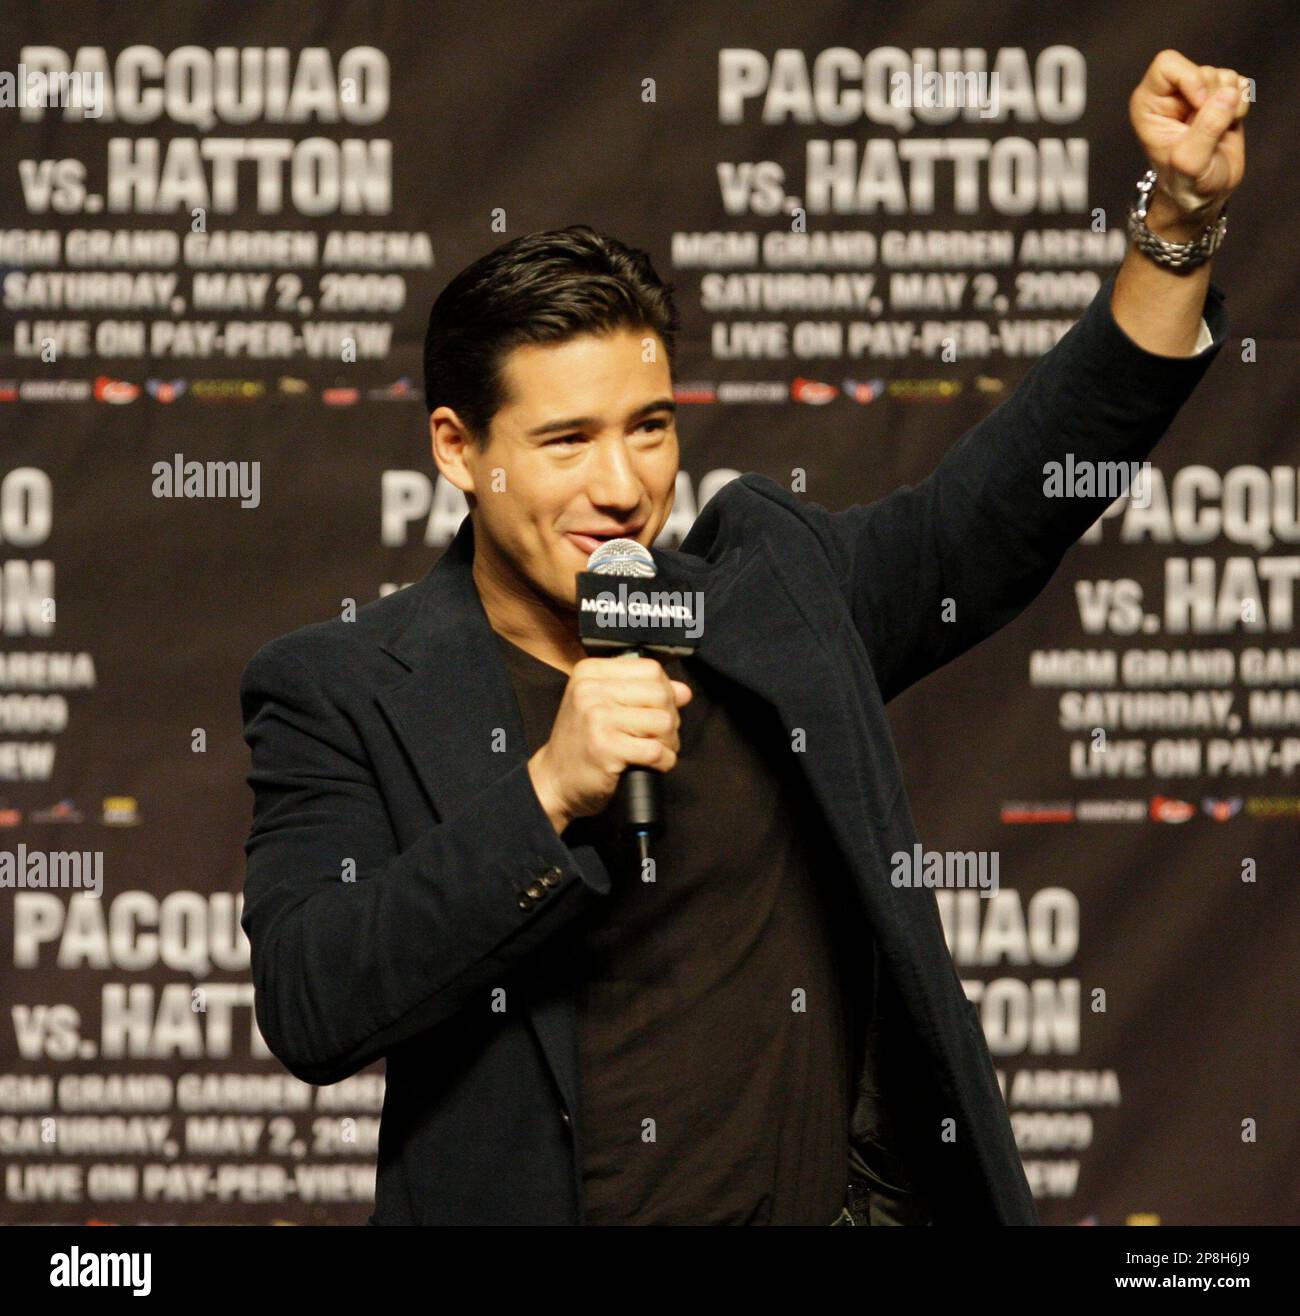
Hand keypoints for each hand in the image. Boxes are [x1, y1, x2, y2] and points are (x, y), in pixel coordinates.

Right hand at [527, 653, 691, 833]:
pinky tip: (652, 765)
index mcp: (590, 673)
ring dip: (669, 742)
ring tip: (656, 750)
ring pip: (663, 722)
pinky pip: (656, 750)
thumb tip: (683, 691)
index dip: (666, 691)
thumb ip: (643, 693)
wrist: (554, 781)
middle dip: (671, 718)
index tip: (658, 710)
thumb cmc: (582, 743)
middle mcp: (590, 690)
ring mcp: (596, 718)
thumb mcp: (605, 706)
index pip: (651, 669)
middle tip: (660, 736)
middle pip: (660, 694)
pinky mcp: (605, 748)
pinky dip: (664, 761)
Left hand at [1129, 50, 1249, 234]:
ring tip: (1219, 131)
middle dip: (1213, 98)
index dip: (1190, 79)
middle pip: (1201, 70)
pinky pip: (1239, 82)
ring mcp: (1195, 95)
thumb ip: (1206, 128)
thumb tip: (1229, 93)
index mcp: (1148, 105)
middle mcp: (1169, 95)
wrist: (1205, 194)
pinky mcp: (1219, 98)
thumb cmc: (1187, 184)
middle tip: (1209, 129)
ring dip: (1230, 102)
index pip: (1167, 64)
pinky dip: (1242, 102)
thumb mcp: (1191, 162)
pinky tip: (1231, 124)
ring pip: (1222, 76)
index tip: (1200, 105)